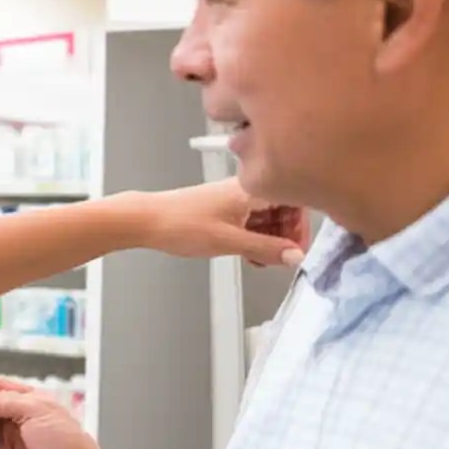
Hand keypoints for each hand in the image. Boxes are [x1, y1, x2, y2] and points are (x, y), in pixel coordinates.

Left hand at [134, 178, 308, 266]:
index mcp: (249, 189)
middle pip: (283, 208)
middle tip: (281, 257)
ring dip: (270, 239)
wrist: (146, 220)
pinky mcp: (224, 209)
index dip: (302, 224)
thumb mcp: (229, 241)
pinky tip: (249, 254)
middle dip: (286, 234)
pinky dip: (255, 238)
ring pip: (267, 217)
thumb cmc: (180, 224)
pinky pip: (251, 221)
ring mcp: (234, 199)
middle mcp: (244, 190)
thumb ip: (266, 249)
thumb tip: (296, 256)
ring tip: (262, 259)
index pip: (294, 197)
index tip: (299, 246)